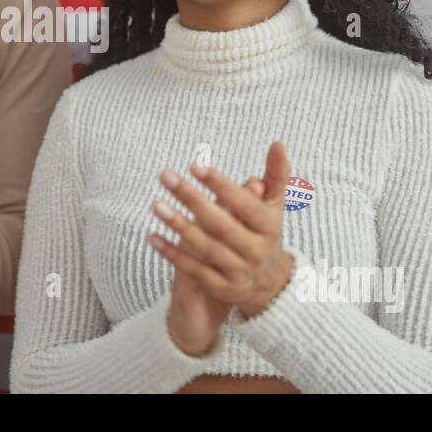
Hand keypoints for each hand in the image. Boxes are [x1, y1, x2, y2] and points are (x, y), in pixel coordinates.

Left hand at [150, 140, 296, 320]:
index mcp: (269, 226)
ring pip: (205, 248)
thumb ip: (276, 175)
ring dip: (179, 225)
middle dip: (192, 199)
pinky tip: (153, 236)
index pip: (245, 204)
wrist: (267, 283)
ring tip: (156, 204)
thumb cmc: (264, 231)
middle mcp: (255, 251)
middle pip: (221, 224)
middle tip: (166, 175)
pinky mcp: (220, 288)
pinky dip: (173, 254)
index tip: (196, 165)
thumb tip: (277, 144)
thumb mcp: (274, 205)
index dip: (221, 185)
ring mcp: (238, 272)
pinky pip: (194, 270)